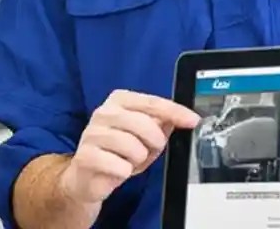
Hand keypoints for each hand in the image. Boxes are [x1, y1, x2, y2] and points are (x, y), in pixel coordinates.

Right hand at [59, 89, 200, 206]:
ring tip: (129, 160)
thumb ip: (162, 124)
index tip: (193, 121)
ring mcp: (92, 133)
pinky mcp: (86, 156)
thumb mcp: (145, 137)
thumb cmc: (118, 153)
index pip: (152, 102)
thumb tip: (182, 118)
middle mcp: (103, 112)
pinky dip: (124, 172)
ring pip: (133, 147)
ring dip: (138, 159)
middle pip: (144, 124)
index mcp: (118, 101)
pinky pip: (119, 166)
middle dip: (154, 142)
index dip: (175, 112)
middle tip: (149, 150)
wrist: (88, 178)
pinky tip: (117, 170)